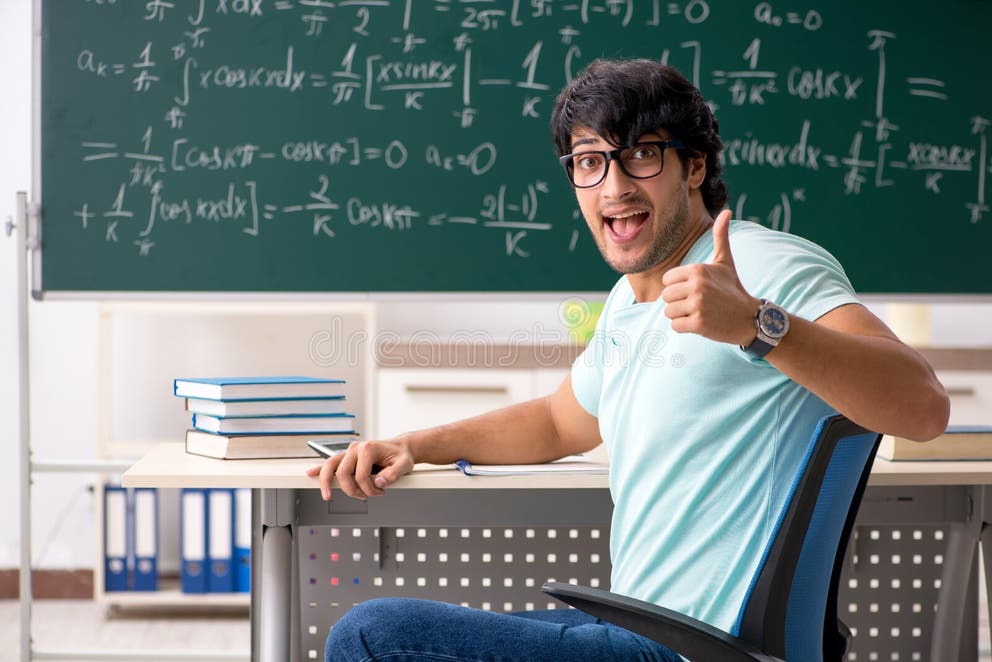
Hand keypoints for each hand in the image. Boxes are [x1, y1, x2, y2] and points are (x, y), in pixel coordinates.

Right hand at [305, 438, 414, 500]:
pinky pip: (331, 462)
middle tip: (363, 497)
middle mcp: (356, 448)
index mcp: (369, 448)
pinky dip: (320, 468)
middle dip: (352, 489)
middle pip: (343, 472)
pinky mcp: (347, 456)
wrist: (400, 447)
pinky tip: (311, 473)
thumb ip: (394, 474)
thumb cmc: (401, 455)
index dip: (369, 488)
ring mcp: (350, 451)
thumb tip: (380, 482)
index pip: (361, 475)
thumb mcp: (404, 464)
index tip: (379, 492)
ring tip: (326, 495)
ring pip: (331, 465)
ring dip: (327, 481)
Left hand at [660, 209, 760, 344]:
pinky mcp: (698, 323)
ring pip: (668, 312)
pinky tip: (700, 323)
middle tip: (698, 303)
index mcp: (697, 269)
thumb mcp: (725, 261)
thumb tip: (726, 210)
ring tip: (699, 312)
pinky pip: (675, 326)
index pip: (667, 280)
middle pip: (666, 296)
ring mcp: (697, 305)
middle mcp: (696, 285)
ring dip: (681, 315)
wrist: (750, 318)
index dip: (677, 286)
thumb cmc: (733, 289)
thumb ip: (720, 237)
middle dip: (678, 302)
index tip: (694, 290)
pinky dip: (685, 327)